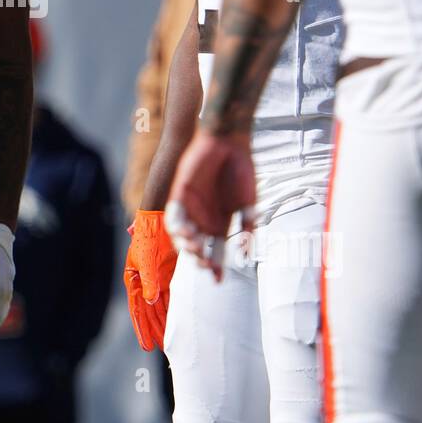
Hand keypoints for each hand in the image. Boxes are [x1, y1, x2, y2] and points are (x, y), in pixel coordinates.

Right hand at [124, 210, 176, 350]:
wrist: (161, 219)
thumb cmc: (149, 236)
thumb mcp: (147, 258)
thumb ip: (149, 279)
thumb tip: (150, 300)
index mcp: (133, 279)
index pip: (137, 309)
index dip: (142, 328)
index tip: (147, 346)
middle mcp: (144, 282)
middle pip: (149, 312)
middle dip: (154, 330)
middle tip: (160, 349)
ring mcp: (157, 279)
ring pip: (161, 307)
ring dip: (165, 323)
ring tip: (170, 341)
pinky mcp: (169, 275)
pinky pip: (172, 297)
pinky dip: (175, 310)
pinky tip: (180, 322)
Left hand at [166, 130, 255, 279]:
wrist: (229, 142)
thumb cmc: (242, 170)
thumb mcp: (248, 203)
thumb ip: (246, 225)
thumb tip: (244, 251)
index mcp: (220, 224)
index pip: (215, 252)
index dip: (215, 267)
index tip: (218, 280)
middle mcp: (203, 219)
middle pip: (196, 248)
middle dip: (199, 259)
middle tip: (205, 262)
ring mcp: (191, 208)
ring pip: (182, 237)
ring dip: (187, 246)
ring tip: (196, 247)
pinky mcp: (179, 195)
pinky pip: (173, 216)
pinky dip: (178, 227)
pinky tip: (187, 232)